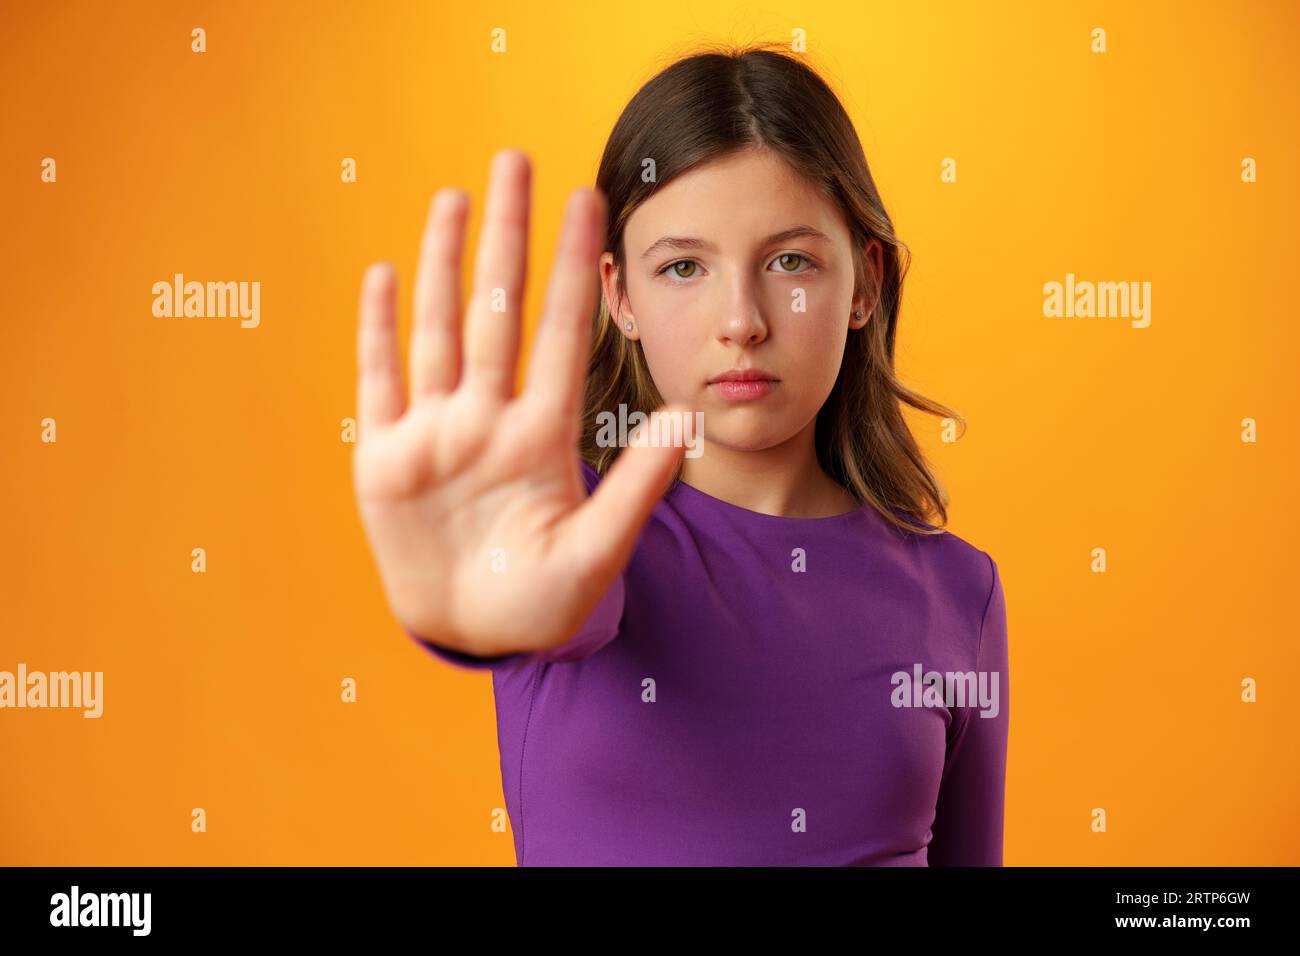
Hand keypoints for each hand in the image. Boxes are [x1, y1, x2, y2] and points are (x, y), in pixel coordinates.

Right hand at [352, 149, 684, 656]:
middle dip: (507, 236)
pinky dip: (377, 330)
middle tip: (515, 159)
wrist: (475, 633)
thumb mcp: (597, 550)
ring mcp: (435, 433)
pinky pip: (380, 382)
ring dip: (441, 262)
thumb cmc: (541, 601)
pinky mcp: (384, 459)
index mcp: (541, 435)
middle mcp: (488, 418)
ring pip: (438, 329)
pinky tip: (382, 274)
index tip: (587, 198)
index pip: (560, 331)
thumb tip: (688, 416)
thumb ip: (636, 484)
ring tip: (453, 197)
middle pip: (498, 308)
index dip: (571, 266)